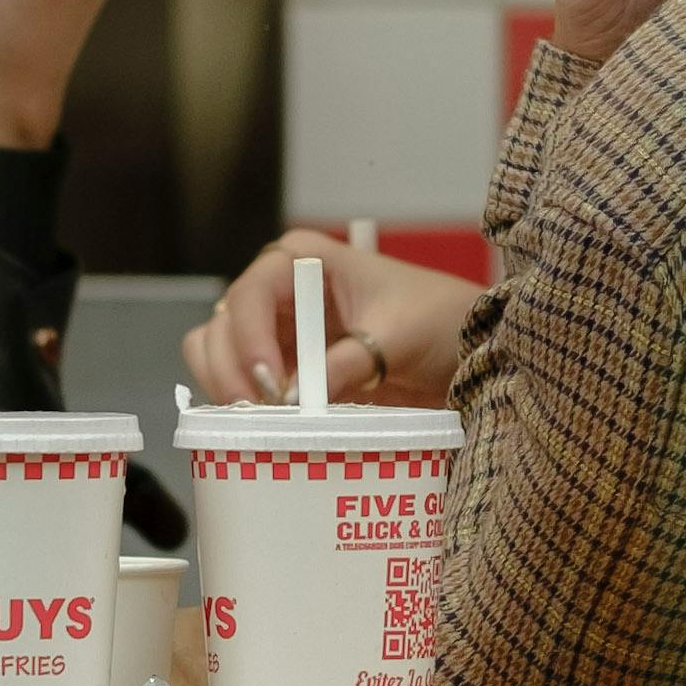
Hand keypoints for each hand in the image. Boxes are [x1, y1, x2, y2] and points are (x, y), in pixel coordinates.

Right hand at [179, 229, 479, 407]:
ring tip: (260, 421)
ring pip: (217, 354)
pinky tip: (267, 424)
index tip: (269, 383)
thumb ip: (347, 362)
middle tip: (259, 414)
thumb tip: (297, 398)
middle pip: (223, 325)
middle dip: (232, 369)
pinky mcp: (284, 370)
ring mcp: (277, 332)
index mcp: (303, 261)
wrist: (468, 350)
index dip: (249, 337)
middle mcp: (279, 292)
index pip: (251, 293)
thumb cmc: (439, 320)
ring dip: (228, 387)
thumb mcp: (398, 335)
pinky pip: (241, 384)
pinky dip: (241, 404)